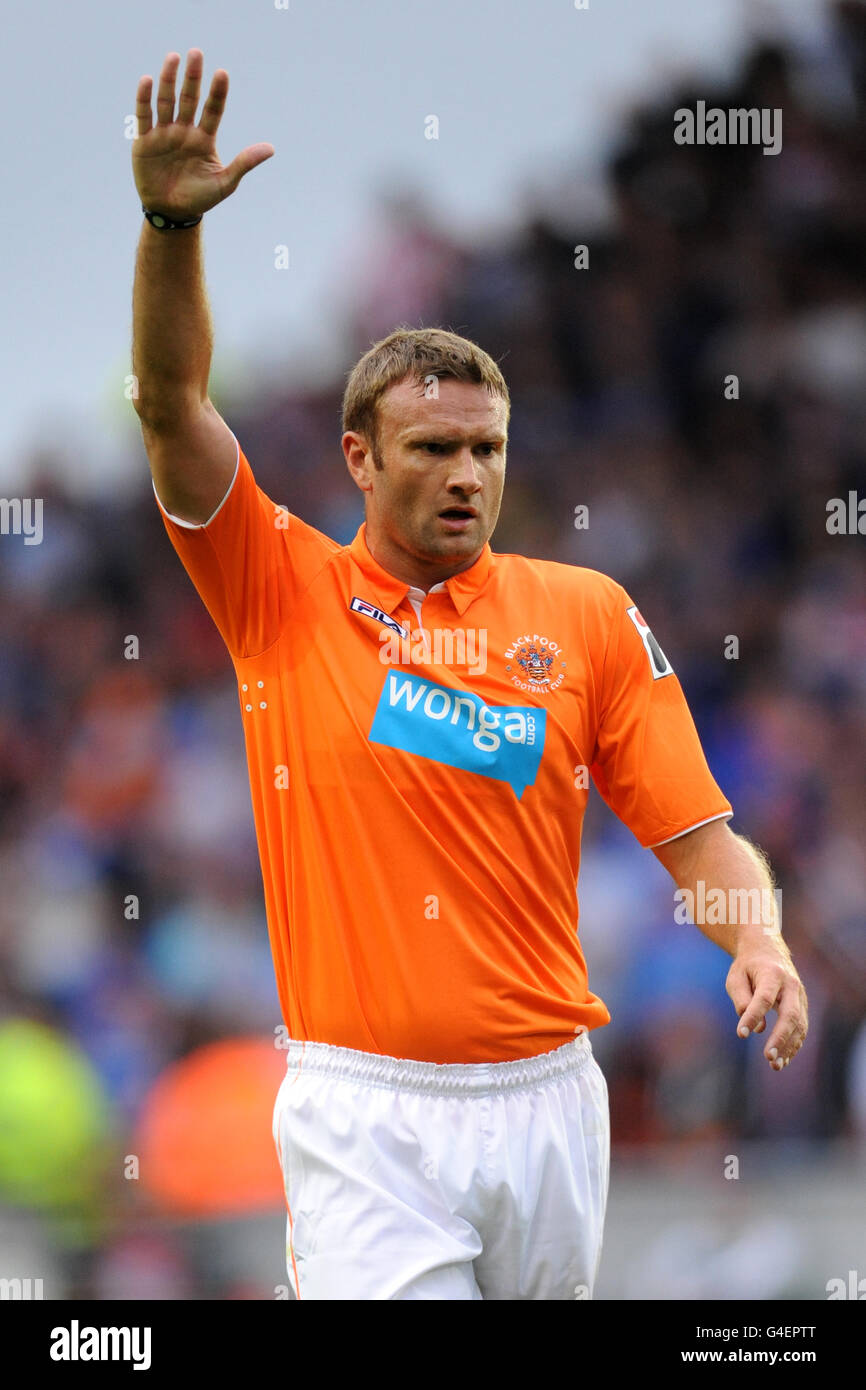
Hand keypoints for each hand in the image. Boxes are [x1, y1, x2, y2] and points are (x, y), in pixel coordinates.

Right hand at [133, 49, 273, 217]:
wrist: (172, 213)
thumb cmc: (200, 198)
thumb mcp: (225, 183)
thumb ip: (244, 163)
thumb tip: (271, 148)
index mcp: (204, 138)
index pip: (213, 110)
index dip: (217, 93)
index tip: (222, 74)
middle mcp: (184, 130)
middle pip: (189, 99)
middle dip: (192, 77)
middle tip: (196, 53)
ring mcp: (164, 134)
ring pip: (167, 101)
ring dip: (169, 80)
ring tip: (173, 58)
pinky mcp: (144, 141)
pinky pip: (144, 116)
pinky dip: (144, 99)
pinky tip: (147, 80)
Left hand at [726, 938, 807, 1069]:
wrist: (767, 949)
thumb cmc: (747, 966)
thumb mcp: (736, 977)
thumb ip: (742, 1000)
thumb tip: (755, 1028)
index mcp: (772, 973)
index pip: (763, 998)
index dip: (753, 1016)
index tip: (740, 1034)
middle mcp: (791, 985)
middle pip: (790, 1014)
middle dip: (780, 1038)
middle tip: (768, 1057)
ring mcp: (800, 996)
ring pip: (800, 1025)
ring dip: (789, 1046)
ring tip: (775, 1065)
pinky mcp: (802, 1006)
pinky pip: (801, 1028)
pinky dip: (793, 1045)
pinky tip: (783, 1060)